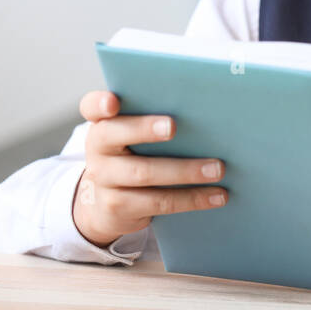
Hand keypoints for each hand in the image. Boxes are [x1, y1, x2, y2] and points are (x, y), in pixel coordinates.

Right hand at [71, 90, 228, 248]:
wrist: (104, 205)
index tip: (113, 102)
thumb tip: (207, 111)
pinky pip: (159, 202)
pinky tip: (217, 196)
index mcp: (103, 123)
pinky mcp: (120, 207)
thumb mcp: (132, 137)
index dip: (100, 103)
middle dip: (145, 129)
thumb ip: (155, 119)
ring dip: (185, 171)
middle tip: (174, 126)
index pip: (92, 107)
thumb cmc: (132, 157)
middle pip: (116, 135)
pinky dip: (192, 198)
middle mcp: (98, 149)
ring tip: (217, 169)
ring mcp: (105, 179)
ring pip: (144, 173)